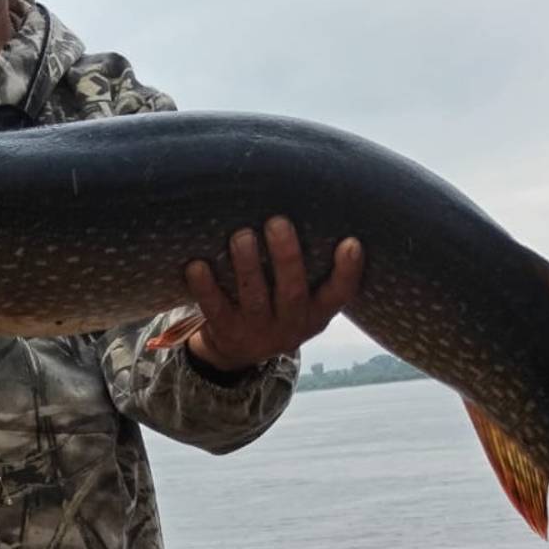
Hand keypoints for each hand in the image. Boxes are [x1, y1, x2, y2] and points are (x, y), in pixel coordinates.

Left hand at [184, 219, 362, 373]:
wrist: (238, 351)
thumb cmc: (275, 303)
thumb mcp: (301, 294)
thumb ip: (308, 264)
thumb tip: (306, 197)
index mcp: (316, 312)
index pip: (339, 293)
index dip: (348, 271)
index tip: (351, 243)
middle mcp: (290, 325)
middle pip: (292, 291)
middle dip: (286, 256)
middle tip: (277, 222)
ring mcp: (257, 331)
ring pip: (253, 298)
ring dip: (247, 265)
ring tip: (241, 236)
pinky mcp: (226, 333)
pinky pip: (215, 309)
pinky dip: (205, 287)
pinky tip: (197, 265)